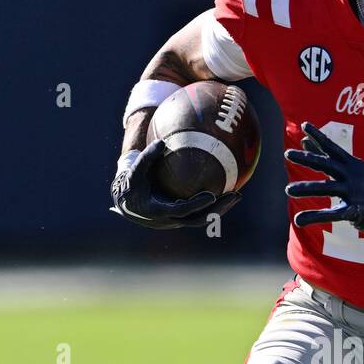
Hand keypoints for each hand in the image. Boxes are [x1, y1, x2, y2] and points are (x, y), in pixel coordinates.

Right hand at [110, 140, 241, 229]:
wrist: (126, 203)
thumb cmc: (131, 183)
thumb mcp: (135, 170)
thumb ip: (147, 157)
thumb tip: (161, 141)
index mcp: (158, 211)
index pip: (182, 210)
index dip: (197, 205)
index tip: (211, 195)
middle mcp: (170, 220)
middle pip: (199, 219)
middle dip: (219, 209)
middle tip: (236, 196)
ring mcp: (177, 221)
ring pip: (202, 219)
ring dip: (220, 209)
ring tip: (237, 195)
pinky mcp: (182, 218)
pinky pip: (200, 213)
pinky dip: (213, 205)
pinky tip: (226, 191)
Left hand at [284, 122, 363, 237]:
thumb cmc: (363, 187)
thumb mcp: (346, 168)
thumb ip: (324, 156)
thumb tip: (304, 141)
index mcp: (350, 164)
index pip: (332, 147)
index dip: (318, 136)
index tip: (304, 125)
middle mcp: (351, 175)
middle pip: (326, 164)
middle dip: (307, 158)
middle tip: (288, 154)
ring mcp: (352, 193)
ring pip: (326, 188)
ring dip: (306, 188)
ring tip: (288, 190)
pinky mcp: (353, 211)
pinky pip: (331, 214)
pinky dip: (314, 217)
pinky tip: (299, 219)